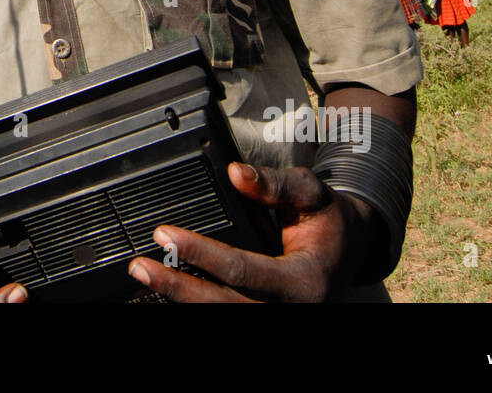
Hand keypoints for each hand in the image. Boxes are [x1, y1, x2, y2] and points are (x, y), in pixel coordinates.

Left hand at [126, 162, 374, 301]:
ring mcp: (276, 318)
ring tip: (145, 275)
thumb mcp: (311, 194)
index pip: (243, 270)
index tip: (165, 233)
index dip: (201, 253)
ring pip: (220, 316)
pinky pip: (224, 313)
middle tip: (141, 266)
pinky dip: (195, 302)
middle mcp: (291, 310)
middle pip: (222, 305)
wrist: (350, 248)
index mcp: (304, 282)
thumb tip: (235, 173)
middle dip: (178, 286)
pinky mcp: (263, 316)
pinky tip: (168, 289)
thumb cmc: (328, 220)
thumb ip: (275, 183)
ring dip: (179, 298)